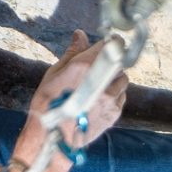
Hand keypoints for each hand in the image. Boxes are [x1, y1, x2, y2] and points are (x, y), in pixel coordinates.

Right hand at [18, 30, 127, 165]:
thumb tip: (80, 35)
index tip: (109, 43)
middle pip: (119, 62)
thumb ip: (72, 52)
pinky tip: (101, 98)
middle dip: (111, 62)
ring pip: (123, 80)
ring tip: (99, 85)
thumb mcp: (55, 73)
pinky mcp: (114, 112)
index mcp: (86, 65)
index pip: (113, 45)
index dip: (112, 42)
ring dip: (114, 79)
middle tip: (99, 67)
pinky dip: (115, 94)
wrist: (53, 136)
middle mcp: (102, 80)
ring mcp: (111, 97)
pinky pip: (122, 96)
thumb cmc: (48, 103)